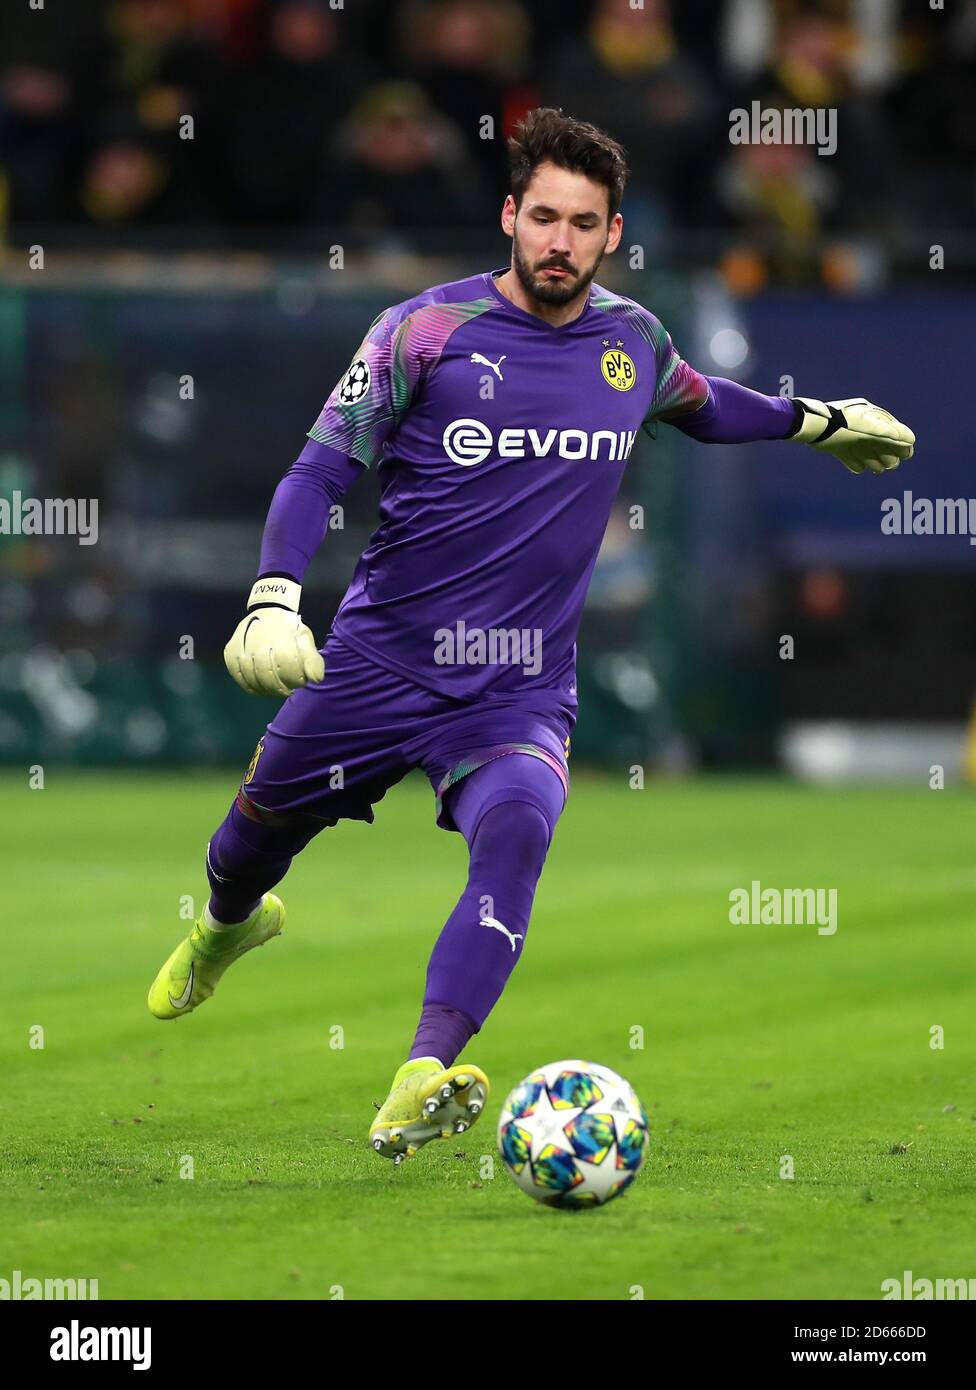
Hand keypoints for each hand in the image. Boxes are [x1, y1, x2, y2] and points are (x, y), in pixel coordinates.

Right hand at [223, 577, 324, 696]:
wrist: (267, 611)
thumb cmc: (289, 629)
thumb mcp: (304, 639)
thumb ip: (312, 659)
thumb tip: (315, 679)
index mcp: (280, 633)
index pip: (286, 663)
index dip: (295, 678)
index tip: (301, 682)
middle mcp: (258, 637)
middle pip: (266, 673)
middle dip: (280, 687)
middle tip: (288, 690)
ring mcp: (241, 644)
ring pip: (251, 676)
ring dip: (265, 690)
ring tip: (276, 691)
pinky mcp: (230, 650)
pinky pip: (236, 674)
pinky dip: (248, 686)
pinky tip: (260, 689)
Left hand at [791, 397, 914, 474]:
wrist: (811, 426)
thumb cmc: (840, 424)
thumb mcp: (865, 426)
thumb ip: (886, 432)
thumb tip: (909, 439)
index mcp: (871, 417)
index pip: (892, 431)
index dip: (902, 443)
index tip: (907, 454)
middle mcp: (862, 427)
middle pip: (881, 444)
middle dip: (888, 454)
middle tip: (891, 465)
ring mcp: (849, 438)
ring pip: (867, 452)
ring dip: (874, 461)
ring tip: (878, 469)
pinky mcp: (837, 447)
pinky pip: (849, 458)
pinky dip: (855, 463)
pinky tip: (858, 468)